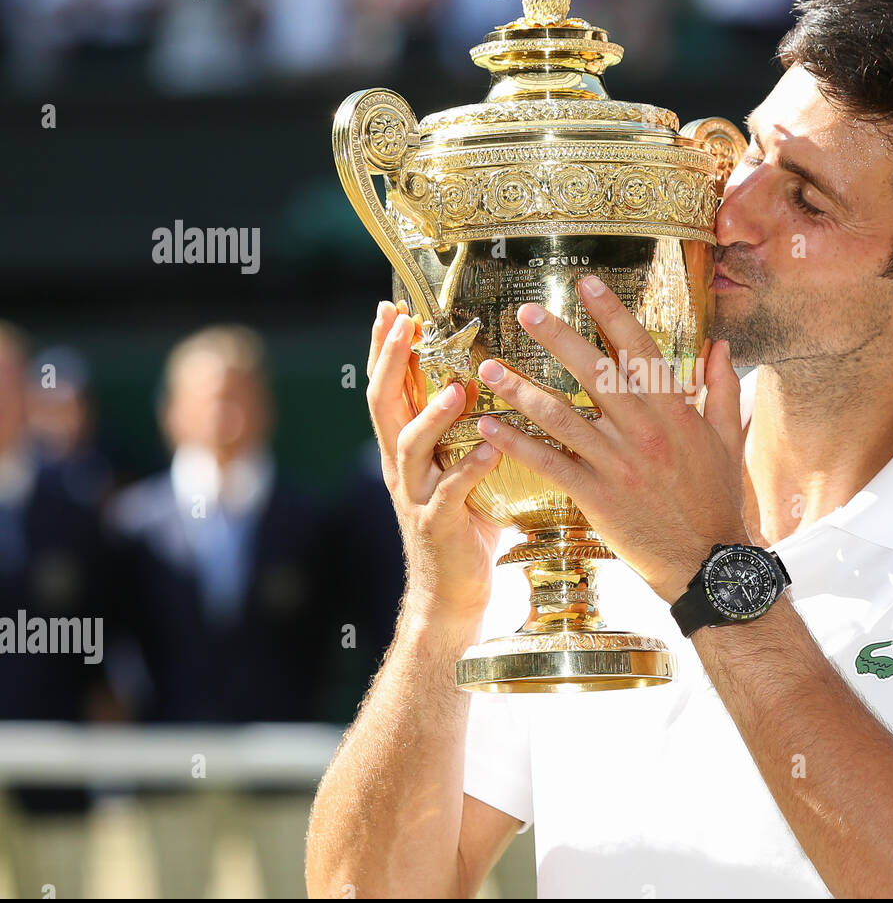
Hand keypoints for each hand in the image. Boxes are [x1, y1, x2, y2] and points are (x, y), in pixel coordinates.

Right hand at [366, 301, 504, 620]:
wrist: (453, 593)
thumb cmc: (467, 522)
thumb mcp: (460, 467)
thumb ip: (468, 431)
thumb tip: (499, 382)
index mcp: (405, 449)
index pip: (387, 388)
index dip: (384, 349)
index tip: (390, 308)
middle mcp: (401, 468)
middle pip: (383, 406)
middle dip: (390, 361)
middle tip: (403, 325)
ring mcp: (416, 497)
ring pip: (410, 447)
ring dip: (432, 415)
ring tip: (456, 389)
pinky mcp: (438, 525)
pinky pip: (451, 493)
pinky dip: (470, 469)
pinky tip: (491, 450)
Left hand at [471, 275, 749, 602]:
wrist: (708, 562)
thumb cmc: (718, 500)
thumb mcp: (729, 439)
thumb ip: (722, 389)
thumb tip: (720, 345)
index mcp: (674, 411)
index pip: (639, 350)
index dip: (611, 314)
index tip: (586, 284)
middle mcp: (643, 430)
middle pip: (593, 372)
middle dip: (557, 338)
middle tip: (525, 311)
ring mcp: (617, 464)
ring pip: (561, 416)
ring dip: (521, 389)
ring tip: (489, 368)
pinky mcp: (596, 496)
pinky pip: (548, 463)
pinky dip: (515, 443)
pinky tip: (488, 426)